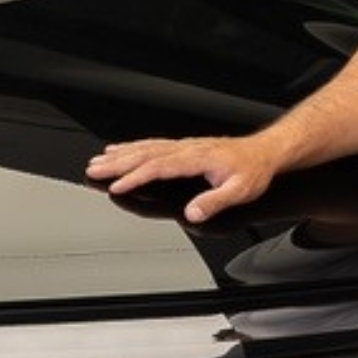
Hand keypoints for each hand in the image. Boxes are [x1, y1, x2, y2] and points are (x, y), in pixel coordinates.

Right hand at [86, 135, 276, 223]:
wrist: (264, 152)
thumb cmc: (252, 171)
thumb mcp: (239, 191)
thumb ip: (214, 201)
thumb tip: (193, 212)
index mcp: (197, 159)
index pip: (159, 167)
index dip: (136, 177)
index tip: (117, 186)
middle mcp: (186, 149)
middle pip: (145, 155)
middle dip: (117, 163)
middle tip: (93, 169)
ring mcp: (183, 146)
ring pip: (146, 148)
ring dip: (120, 154)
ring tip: (98, 161)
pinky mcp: (183, 147)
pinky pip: (153, 144)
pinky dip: (133, 147)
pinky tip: (121, 150)